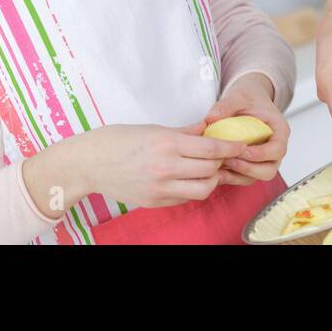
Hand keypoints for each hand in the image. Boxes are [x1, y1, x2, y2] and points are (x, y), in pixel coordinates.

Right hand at [80, 123, 245, 207]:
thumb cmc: (117, 140)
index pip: (211, 149)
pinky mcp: (154, 202)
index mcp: (166, 144)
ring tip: (206, 170)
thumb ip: (184, 132)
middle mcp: (165, 168)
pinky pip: (185, 198)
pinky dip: (192, 189)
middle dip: (221, 163)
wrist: (88, 163)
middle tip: (221, 155)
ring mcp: (160, 188)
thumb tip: (207, 128)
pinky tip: (187, 179)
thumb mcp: (152, 129)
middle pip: (211, 171)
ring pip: (203, 190)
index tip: (242, 145)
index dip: (231, 147)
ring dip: (210, 180)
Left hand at [202, 72, 288, 186]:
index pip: (278, 149)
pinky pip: (245, 178)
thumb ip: (226, 105)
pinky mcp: (252, 164)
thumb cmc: (249, 98)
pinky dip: (232, 177)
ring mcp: (265, 158)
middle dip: (249, 168)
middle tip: (229, 159)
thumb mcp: (238, 96)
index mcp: (279, 130)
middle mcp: (275, 148)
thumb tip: (210, 118)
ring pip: (258, 177)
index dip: (261, 154)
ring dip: (239, 175)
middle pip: (270, 169)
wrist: (248, 99)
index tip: (241, 150)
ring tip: (221, 164)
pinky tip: (217, 169)